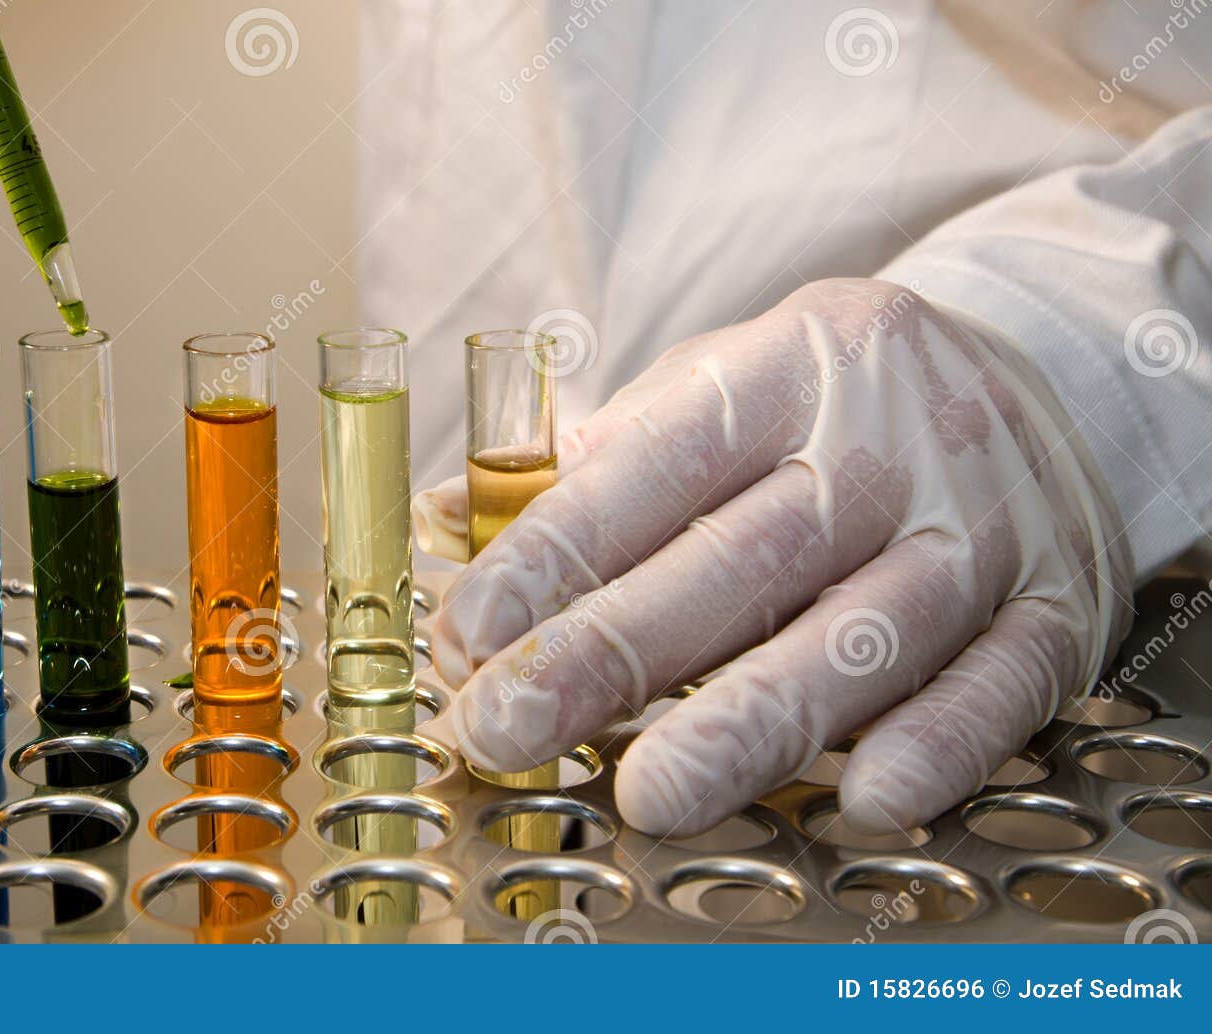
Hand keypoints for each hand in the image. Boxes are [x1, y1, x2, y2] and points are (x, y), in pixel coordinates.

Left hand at [418, 279, 1132, 835]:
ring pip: (864, 632)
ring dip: (753, 721)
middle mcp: (887, 441)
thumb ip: (594, 461)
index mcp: (786, 368)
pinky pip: (1003, 680)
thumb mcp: (719, 389)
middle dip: (614, 653)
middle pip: (742, 558)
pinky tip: (866, 797)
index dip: (558, 551)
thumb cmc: (831, 406)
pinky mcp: (1060, 602)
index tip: (467, 632)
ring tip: (651, 795)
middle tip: (506, 732)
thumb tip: (441, 521)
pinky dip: (941, 741)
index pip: (655, 464)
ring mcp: (981, 524)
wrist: (1045, 377)